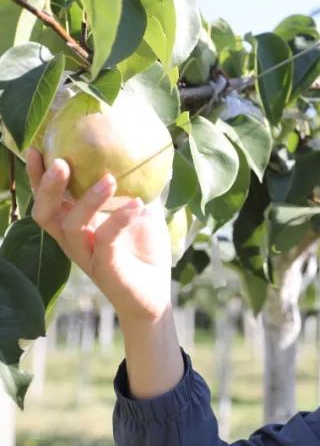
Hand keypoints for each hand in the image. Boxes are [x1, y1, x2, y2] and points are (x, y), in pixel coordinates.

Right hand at [27, 147, 173, 322]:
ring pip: (71, 227)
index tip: (40, 148)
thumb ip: (138, 189)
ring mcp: (87, 257)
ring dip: (88, 200)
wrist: (155, 297)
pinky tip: (138, 204)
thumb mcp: (142, 214)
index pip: (48, 199)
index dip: (38, 176)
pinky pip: (105, 242)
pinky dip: (119, 220)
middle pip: (45, 213)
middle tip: (61, 162)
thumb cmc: (144, 253)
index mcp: (75, 226)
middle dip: (48, 186)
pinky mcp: (106, 270)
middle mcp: (73, 242)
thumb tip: (146, 157)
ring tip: (109, 178)